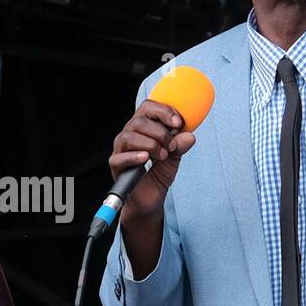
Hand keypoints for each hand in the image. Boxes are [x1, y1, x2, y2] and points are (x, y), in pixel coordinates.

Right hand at [108, 98, 197, 217]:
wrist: (151, 198)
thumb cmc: (159, 173)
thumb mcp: (174, 156)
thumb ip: (180, 145)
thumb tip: (189, 136)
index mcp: (142, 127)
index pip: (148, 108)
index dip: (164, 111)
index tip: (179, 123)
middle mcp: (129, 135)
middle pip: (139, 121)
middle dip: (161, 132)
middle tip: (172, 146)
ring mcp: (120, 150)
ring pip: (129, 136)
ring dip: (151, 144)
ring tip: (162, 156)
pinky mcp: (116, 166)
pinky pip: (120, 157)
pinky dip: (135, 156)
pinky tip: (146, 159)